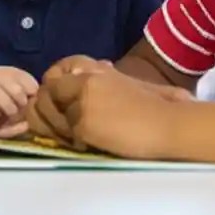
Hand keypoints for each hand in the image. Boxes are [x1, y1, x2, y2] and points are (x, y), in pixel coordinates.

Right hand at [0, 66, 38, 133]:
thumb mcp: (4, 115)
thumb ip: (19, 115)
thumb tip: (32, 120)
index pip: (20, 74)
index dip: (29, 89)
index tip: (31, 105)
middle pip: (9, 80)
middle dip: (19, 98)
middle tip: (19, 113)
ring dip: (5, 103)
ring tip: (7, 116)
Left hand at [27, 56, 191, 144]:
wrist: (170, 125)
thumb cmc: (156, 108)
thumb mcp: (126, 84)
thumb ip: (102, 78)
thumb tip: (88, 69)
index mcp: (93, 70)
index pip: (52, 74)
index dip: (50, 89)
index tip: (58, 102)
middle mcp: (83, 82)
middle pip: (43, 94)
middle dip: (45, 111)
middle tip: (59, 126)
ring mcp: (80, 103)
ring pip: (47, 114)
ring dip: (54, 127)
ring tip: (73, 137)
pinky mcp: (83, 125)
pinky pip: (63, 134)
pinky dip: (70, 141)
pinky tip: (86, 145)